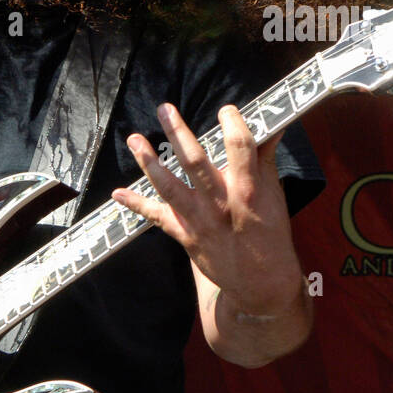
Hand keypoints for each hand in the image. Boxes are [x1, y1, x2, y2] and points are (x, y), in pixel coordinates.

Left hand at [113, 103, 302, 314]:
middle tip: (164, 109)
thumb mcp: (274, 195)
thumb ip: (265, 159)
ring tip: (135, 139)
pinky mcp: (186, 236)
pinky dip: (137, 205)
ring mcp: (201, 221)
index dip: (233, 123)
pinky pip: (158, 218)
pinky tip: (118, 193)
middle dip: (178, 133)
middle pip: (196, 162)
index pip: (240, 148)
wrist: (261, 283)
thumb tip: (273, 125)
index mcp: (249, 190)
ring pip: (170, 187)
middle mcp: (222, 204)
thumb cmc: (270, 233)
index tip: (227, 110)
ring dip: (149, 163)